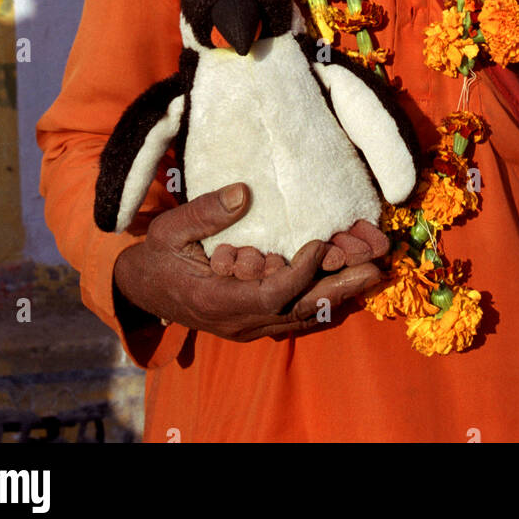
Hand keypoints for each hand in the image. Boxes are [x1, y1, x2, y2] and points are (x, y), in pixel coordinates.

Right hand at [112, 183, 385, 341]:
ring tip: (373, 274)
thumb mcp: (170, 229)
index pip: (272, 293)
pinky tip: (347, 286)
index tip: (322, 242)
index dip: (301, 271)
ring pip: (302, 317)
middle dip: (339, 289)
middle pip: (299, 310)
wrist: (142, 292)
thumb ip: (206, 213)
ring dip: (339, 296)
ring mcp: (248, 327)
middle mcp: (239, 321)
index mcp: (218, 300)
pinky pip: (295, 318)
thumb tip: (244, 192)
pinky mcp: (254, 323)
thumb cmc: (157, 256)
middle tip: (376, 268)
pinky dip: (322, 302)